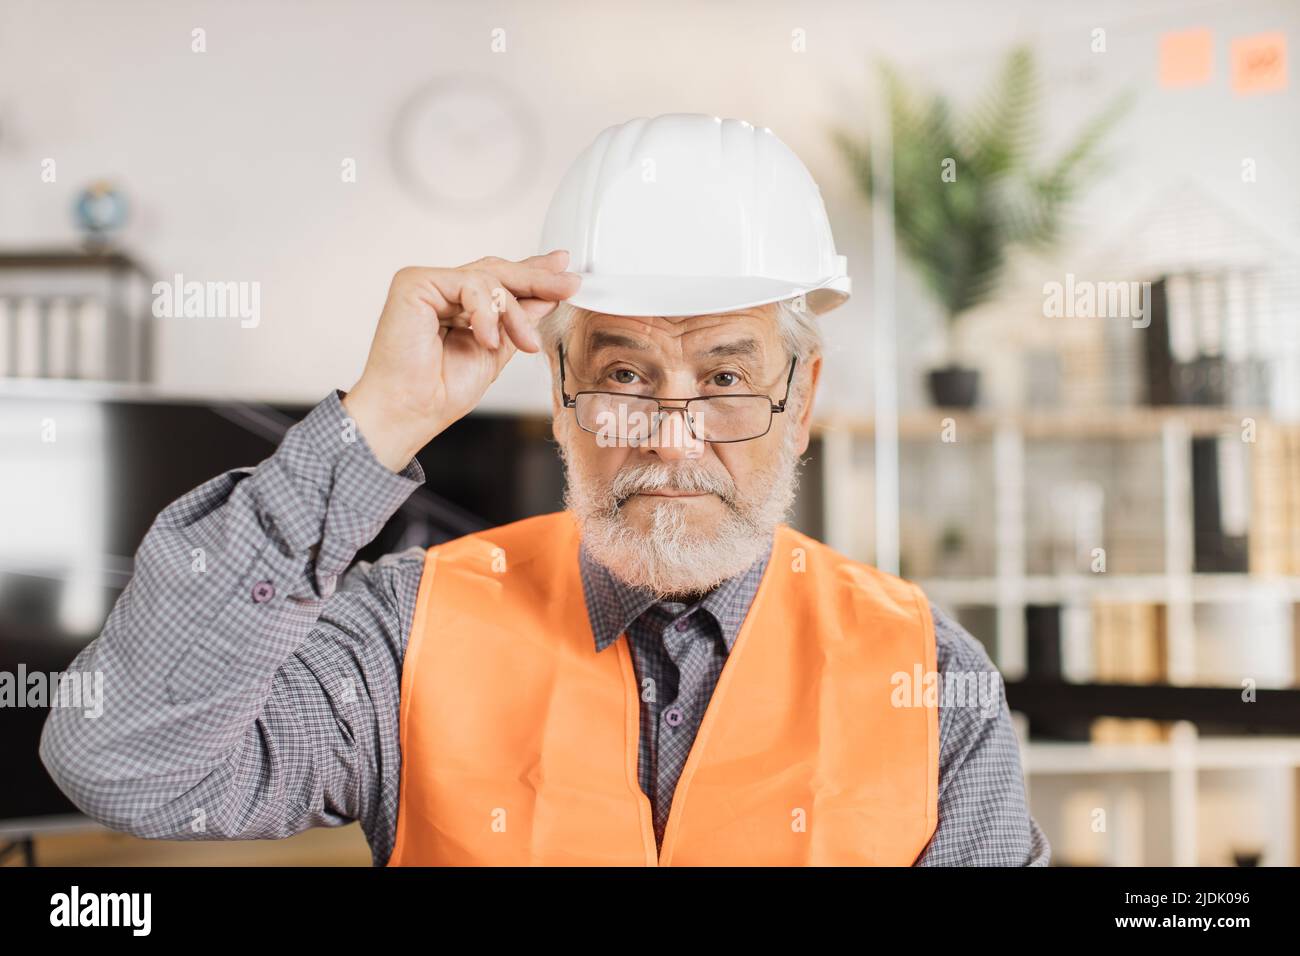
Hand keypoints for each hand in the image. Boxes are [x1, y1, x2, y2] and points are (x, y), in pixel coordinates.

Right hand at [342, 250, 579, 469]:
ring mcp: (428, 285)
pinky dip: (487, 312)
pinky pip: (469, 284)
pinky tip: (488, 339)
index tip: (563, 270)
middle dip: (538, 279)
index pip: (499, 281)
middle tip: (568, 285)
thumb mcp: (497, 352)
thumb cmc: (441, 391)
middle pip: (497, 272)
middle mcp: (442, 291)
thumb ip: (518, 322)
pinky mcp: (415, 283)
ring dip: (515, 312)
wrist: (412, 411)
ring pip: (489, 278)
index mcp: (459, 306)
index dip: (533, 273)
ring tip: (525, 342)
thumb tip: (548, 298)